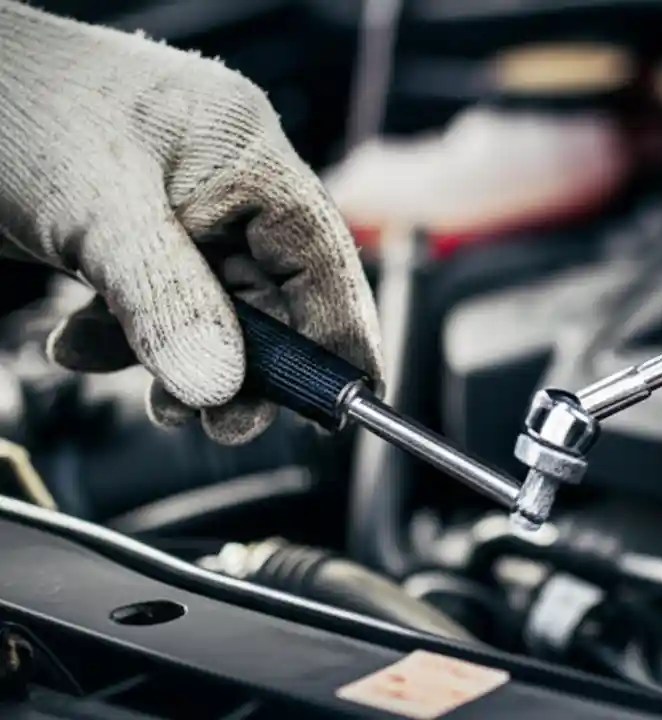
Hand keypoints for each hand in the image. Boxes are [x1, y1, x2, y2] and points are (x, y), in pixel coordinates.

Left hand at [0, 2, 381, 443]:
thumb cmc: (9, 96)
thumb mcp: (98, 207)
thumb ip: (167, 299)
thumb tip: (219, 385)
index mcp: (241, 151)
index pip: (319, 252)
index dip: (342, 328)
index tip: (351, 399)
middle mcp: (216, 183)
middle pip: (269, 293)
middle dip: (250, 366)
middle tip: (228, 422)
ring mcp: (169, 212)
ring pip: (209, 311)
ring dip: (184, 364)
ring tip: (161, 401)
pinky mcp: (122, 238)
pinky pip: (150, 308)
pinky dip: (125, 342)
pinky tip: (84, 348)